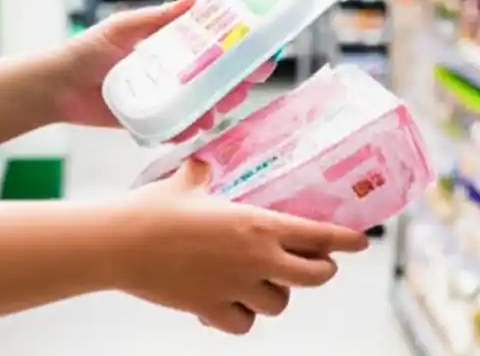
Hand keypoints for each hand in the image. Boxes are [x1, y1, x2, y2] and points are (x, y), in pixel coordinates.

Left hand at [56, 0, 275, 134]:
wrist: (57, 86)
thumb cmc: (88, 49)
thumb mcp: (124, 27)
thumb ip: (159, 17)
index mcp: (178, 46)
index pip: (222, 48)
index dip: (247, 50)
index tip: (265, 53)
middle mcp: (180, 73)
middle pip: (224, 79)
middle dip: (240, 83)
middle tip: (243, 86)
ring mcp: (170, 98)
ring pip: (210, 105)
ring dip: (219, 108)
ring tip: (214, 110)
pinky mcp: (157, 121)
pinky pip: (183, 127)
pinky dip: (192, 128)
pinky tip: (193, 125)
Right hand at [116, 160, 367, 333]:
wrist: (118, 243)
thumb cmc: (153, 207)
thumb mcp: (190, 179)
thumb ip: (209, 171)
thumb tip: (208, 156)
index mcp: (257, 223)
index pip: (319, 236)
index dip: (345, 241)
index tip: (361, 242)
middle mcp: (255, 258)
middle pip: (315, 277)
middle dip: (321, 271)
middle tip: (315, 263)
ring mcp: (234, 287)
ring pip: (279, 303)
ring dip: (276, 293)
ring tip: (263, 281)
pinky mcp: (209, 309)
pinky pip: (243, 323)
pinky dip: (242, 316)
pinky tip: (231, 302)